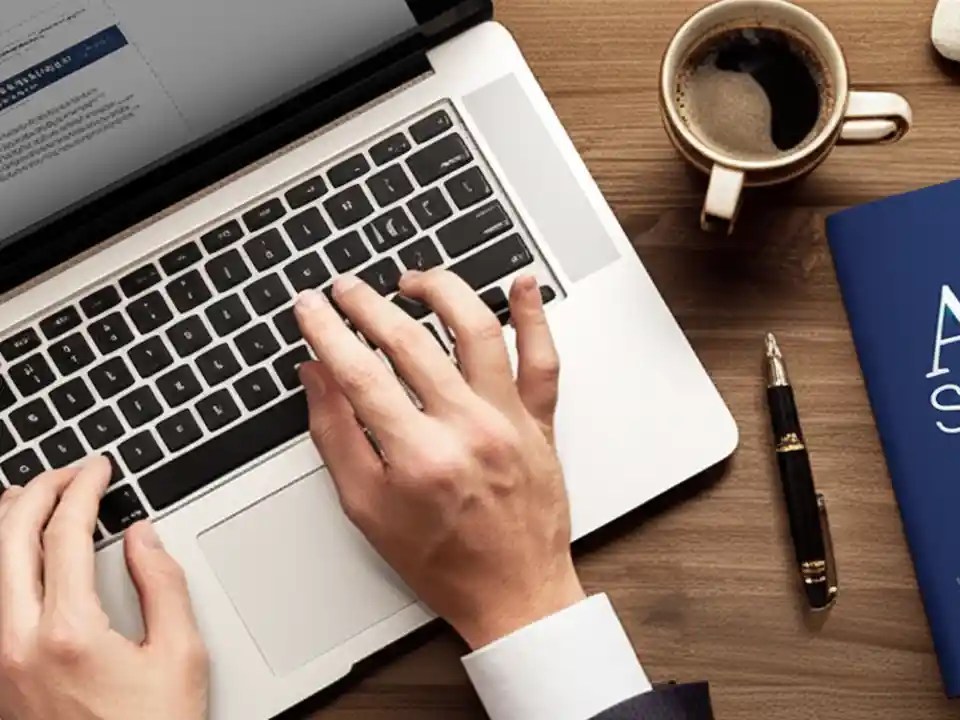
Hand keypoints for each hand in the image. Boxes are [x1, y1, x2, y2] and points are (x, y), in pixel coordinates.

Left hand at [0, 456, 207, 719]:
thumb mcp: (181, 658)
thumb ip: (163, 586)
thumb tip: (143, 536)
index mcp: (69, 632)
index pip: (65, 532)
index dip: (83, 488)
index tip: (97, 468)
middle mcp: (17, 642)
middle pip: (8, 537)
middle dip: (36, 491)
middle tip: (65, 473)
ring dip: (5, 521)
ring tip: (28, 498)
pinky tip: (12, 556)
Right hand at [296, 270, 583, 648]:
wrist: (516, 593)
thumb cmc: (443, 561)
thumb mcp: (368, 510)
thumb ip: (337, 437)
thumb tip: (317, 375)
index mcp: (418, 456)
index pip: (360, 372)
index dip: (328, 331)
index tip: (311, 307)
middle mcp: (467, 429)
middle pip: (412, 342)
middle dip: (369, 304)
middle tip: (346, 287)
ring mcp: (509, 420)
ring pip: (478, 332)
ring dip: (443, 292)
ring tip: (413, 281)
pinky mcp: (540, 421)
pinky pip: (543, 359)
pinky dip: (536, 316)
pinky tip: (523, 282)